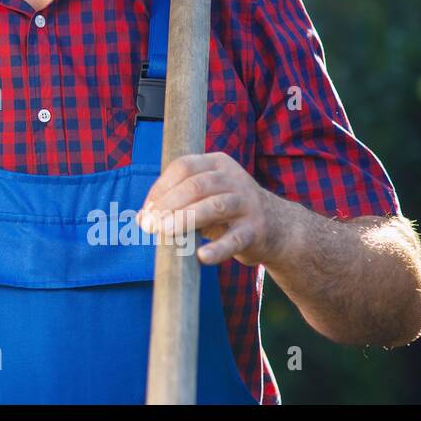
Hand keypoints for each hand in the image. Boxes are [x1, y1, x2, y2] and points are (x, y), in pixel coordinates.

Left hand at [136, 152, 290, 266]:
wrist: (279, 228)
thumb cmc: (228, 210)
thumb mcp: (205, 197)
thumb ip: (176, 202)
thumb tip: (141, 219)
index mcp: (218, 163)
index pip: (183, 167)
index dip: (161, 188)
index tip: (146, 210)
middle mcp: (234, 178)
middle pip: (196, 185)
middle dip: (168, 205)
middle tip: (149, 225)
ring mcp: (248, 203)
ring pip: (214, 206)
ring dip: (185, 219)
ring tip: (164, 233)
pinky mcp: (256, 230)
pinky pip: (235, 239)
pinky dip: (217, 248)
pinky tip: (201, 256)